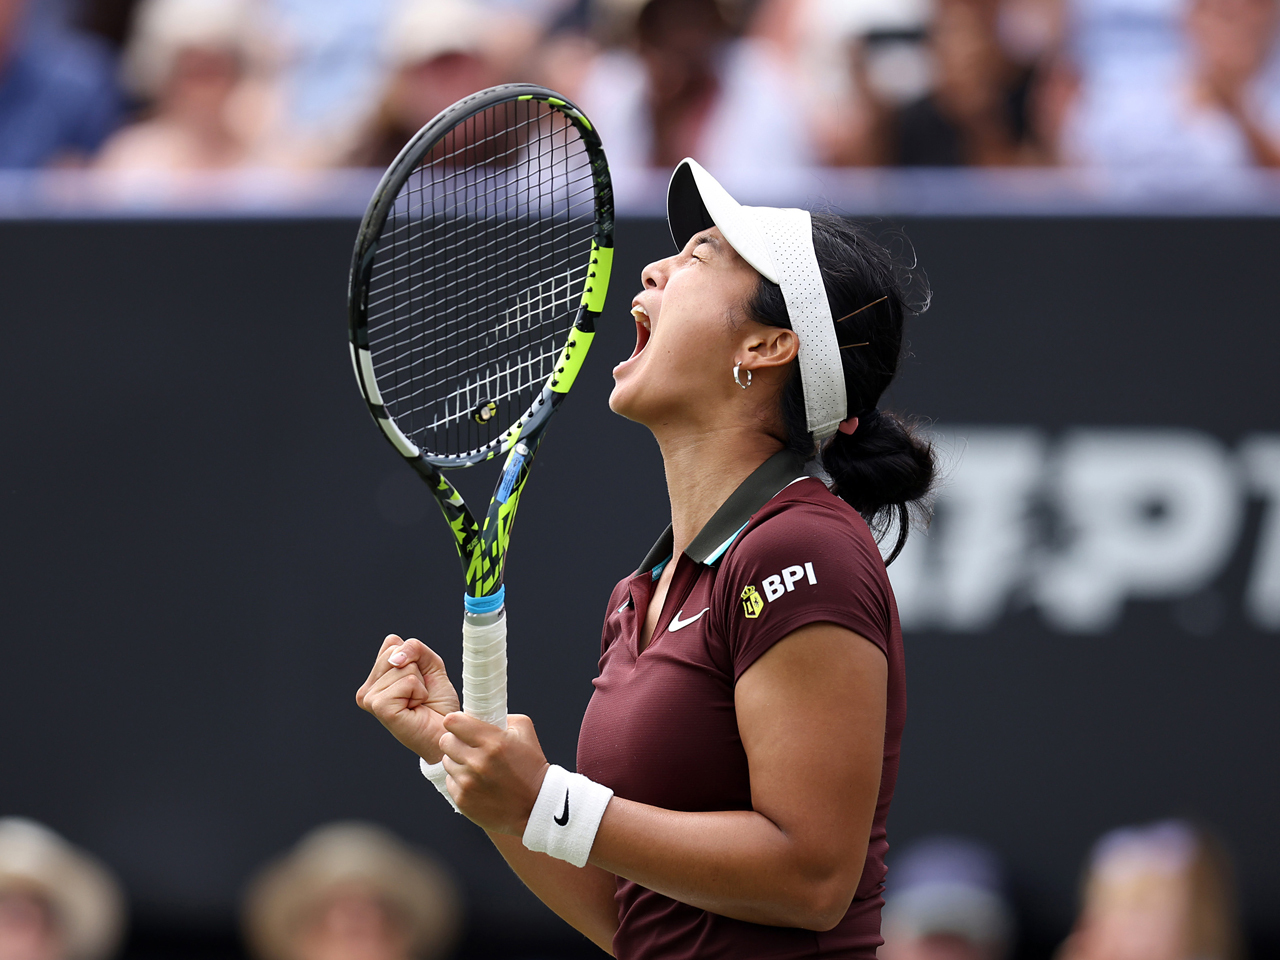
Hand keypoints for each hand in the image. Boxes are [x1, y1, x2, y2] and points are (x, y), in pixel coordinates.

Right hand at [356, 634, 459, 762]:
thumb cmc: (438, 704)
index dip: (416, 659)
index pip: (392, 643)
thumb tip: (395, 658)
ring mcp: (369, 698)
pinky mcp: (380, 707)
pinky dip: (420, 692)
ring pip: (403, 666)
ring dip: (420, 684)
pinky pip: (408, 681)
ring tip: (417, 703)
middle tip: (418, 694)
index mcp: (375, 677)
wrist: (446, 733)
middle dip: (417, 671)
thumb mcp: (430, 664)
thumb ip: (414, 648)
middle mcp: (367, 688)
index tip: (418, 683)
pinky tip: (415, 708)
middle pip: (396, 651)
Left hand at [440, 713, 549, 834]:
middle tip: (468, 746)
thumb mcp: (525, 732)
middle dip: (455, 741)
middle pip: (445, 741)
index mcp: (492, 742)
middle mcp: (477, 762)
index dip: (456, 722)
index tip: (461, 726)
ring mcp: (468, 783)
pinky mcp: (462, 800)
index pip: (453, 722)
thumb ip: (504, 717)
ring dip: (458, 761)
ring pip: (446, 761)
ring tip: (476, 766)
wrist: (536, 807)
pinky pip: (450, 781)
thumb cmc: (532, 769)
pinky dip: (460, 781)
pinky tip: (476, 782)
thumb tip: (482, 715)